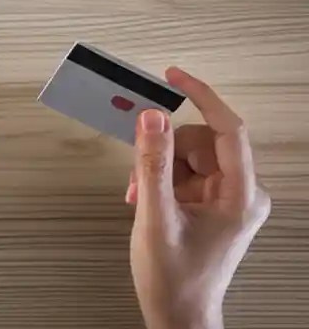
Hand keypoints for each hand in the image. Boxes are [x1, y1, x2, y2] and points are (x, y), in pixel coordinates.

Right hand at [127, 68, 271, 328]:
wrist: (179, 315)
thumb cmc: (174, 277)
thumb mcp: (155, 217)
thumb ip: (151, 164)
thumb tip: (152, 118)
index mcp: (241, 196)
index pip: (227, 130)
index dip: (201, 97)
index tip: (173, 76)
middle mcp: (243, 193)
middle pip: (201, 143)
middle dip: (164, 152)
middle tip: (137, 176)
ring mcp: (230, 200)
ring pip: (190, 157)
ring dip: (158, 169)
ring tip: (141, 198)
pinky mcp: (215, 206)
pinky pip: (186, 174)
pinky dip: (162, 181)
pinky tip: (148, 202)